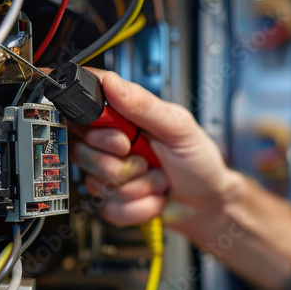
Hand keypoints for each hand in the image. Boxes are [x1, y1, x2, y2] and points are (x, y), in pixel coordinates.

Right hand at [70, 68, 234, 228]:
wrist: (208, 203)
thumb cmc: (198, 161)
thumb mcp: (178, 127)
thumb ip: (143, 105)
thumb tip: (111, 81)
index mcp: (122, 117)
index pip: (82, 111)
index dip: (96, 130)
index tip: (123, 140)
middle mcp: (108, 143)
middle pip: (82, 152)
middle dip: (125, 164)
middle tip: (149, 159)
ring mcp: (107, 173)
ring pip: (98, 184)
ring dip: (139, 186)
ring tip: (157, 178)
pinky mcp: (110, 202)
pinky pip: (111, 208)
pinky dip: (140, 207)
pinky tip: (153, 198)